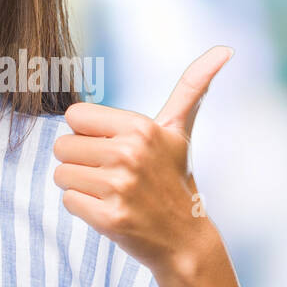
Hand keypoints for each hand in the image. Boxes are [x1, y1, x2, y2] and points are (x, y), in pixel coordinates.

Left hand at [52, 46, 232, 279]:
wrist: (185, 238)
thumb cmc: (174, 178)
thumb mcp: (179, 130)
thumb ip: (192, 86)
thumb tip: (225, 48)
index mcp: (140, 127)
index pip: (75, 116)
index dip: (88, 134)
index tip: (112, 147)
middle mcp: (129, 154)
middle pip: (62, 146)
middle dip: (81, 162)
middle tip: (111, 174)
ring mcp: (120, 188)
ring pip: (61, 175)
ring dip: (80, 186)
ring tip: (111, 192)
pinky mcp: (110, 218)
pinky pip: (68, 202)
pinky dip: (83, 208)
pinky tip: (110, 210)